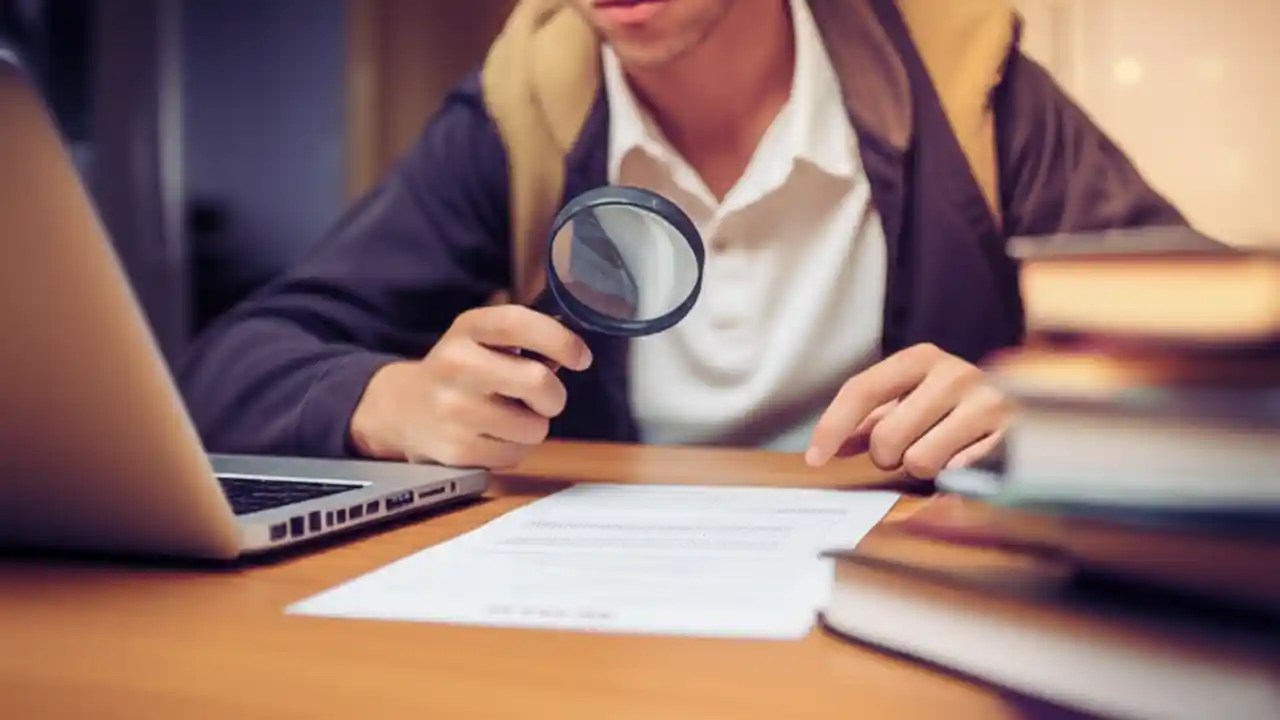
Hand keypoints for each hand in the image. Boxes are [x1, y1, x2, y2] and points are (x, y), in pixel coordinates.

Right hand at [349, 305, 591, 467]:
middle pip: (538, 382)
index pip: (518, 323)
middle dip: (554, 395)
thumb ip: (522, 337)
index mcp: (467, 329)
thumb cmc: (460, 371)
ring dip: (534, 424)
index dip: (560, 340)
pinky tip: (493, 436)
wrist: (401, 410)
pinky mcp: (456, 450)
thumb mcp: (478, 338)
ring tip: (510, 416)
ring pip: (534, 426)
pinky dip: (515, 448)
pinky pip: (516, 454)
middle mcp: (456, 365)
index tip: (581, 358)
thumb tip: (572, 352)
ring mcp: (454, 410)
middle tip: (545, 397)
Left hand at [805, 344, 1009, 478]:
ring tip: (941, 454)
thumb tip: (827, 447)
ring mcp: (987, 404)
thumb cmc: (956, 408)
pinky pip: (955, 477)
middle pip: (886, 438)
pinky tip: (965, 461)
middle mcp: (955, 373)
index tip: (816, 459)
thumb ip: (869, 419)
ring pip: (919, 461)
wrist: (1035, 409)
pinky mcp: (1010, 439)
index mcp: (922, 358)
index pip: (861, 390)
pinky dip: (952, 478)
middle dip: (888, 456)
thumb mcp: (911, 400)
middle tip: (908, 449)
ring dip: (922, 469)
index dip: (832, 427)